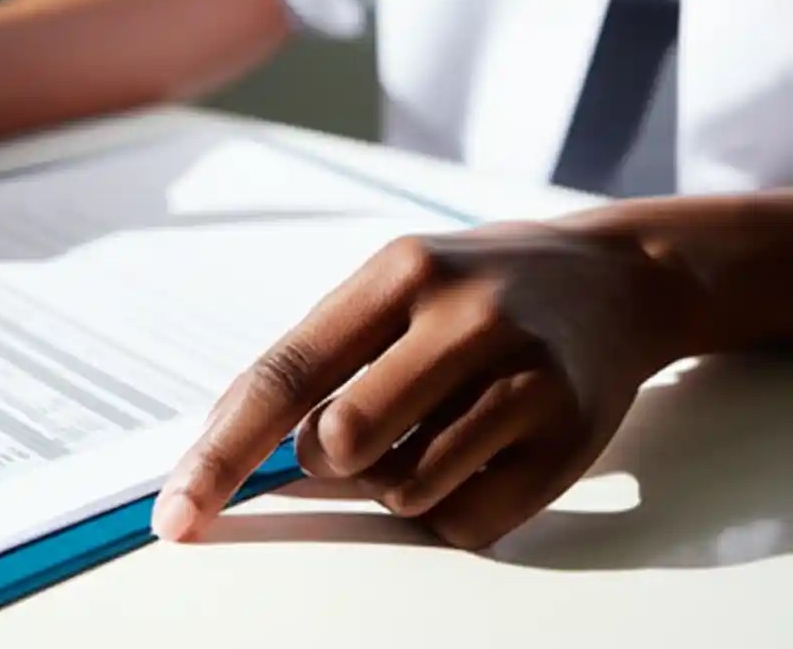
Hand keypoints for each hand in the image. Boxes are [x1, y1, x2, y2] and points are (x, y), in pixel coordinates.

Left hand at [152, 221, 705, 547]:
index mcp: (399, 272)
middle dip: (331, 459)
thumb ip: (313, 359)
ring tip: (440, 423)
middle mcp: (465, 316)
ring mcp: (526, 378)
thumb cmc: (476, 289)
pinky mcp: (570, 440)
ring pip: (403, 493)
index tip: (176, 514)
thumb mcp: (391, 288)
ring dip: (397, 482)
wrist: (618, 279)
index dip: (220, 453)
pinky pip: (466, 524)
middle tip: (364, 429)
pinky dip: (452, 506)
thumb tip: (223, 443)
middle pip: (342, 443)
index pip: (285, 374)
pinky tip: (483, 448)